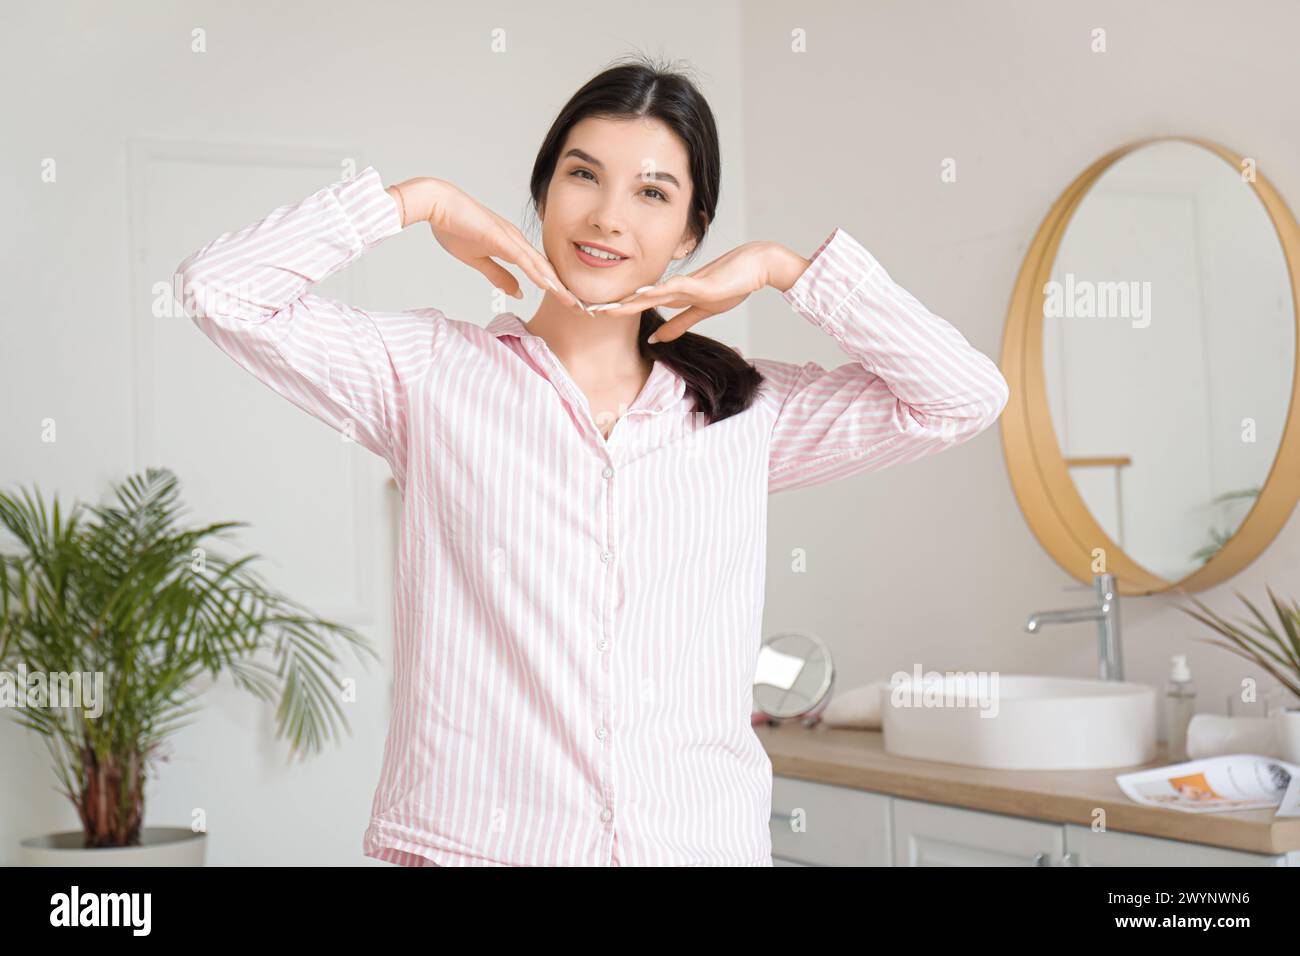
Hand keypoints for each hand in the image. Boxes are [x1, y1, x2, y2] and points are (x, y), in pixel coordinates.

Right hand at [395, 178, 579, 306]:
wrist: (437, 203)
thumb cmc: (454, 227)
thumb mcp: (478, 260)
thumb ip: (499, 276)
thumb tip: (519, 292)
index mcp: (513, 247)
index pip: (540, 271)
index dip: (556, 288)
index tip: (569, 304)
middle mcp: (517, 241)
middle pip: (546, 269)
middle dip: (564, 290)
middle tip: (582, 308)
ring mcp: (510, 238)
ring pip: (538, 265)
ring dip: (556, 284)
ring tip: (572, 301)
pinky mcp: (499, 237)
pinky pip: (521, 258)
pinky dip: (536, 272)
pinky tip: (548, 284)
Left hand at [593, 241, 782, 342]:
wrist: (755, 266)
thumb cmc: (731, 284)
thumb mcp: (702, 311)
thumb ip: (679, 324)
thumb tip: (655, 338)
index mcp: (674, 295)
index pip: (641, 304)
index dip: (620, 309)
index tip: (599, 314)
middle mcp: (674, 288)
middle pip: (639, 298)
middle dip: (616, 305)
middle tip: (591, 311)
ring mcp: (686, 285)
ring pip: (651, 293)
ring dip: (629, 300)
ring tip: (608, 306)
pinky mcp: (700, 284)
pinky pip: (675, 287)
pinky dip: (657, 291)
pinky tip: (642, 294)